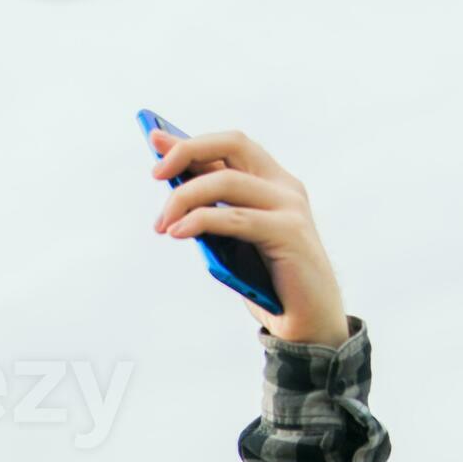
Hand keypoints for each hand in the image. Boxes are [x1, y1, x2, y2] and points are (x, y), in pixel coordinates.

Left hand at [148, 127, 348, 348]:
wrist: (308, 325)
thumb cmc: (268, 285)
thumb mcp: (235, 242)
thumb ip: (215, 214)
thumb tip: (175, 193)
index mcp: (274, 182)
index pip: (229, 147)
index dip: (191, 141)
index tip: (154, 136)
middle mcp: (285, 186)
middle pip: (232, 145)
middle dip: (188, 151)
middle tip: (155, 173)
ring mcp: (290, 206)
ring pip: (226, 182)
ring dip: (184, 198)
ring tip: (161, 224)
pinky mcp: (289, 233)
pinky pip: (235, 218)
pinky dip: (201, 221)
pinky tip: (177, 232)